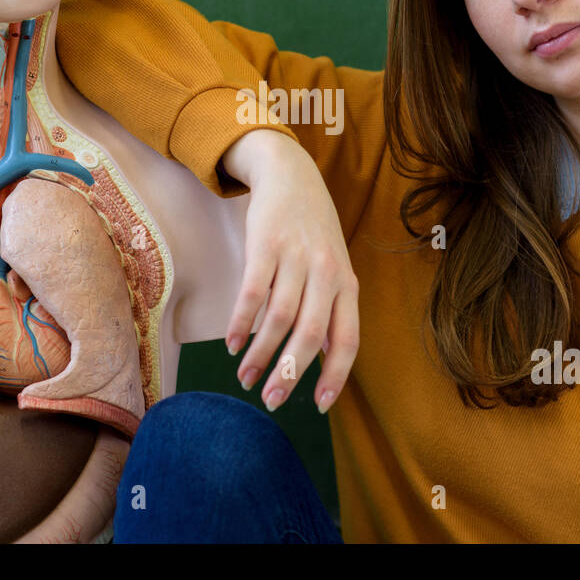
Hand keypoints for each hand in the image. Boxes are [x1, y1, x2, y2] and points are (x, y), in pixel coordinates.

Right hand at [221, 129, 358, 412]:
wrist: (291, 174)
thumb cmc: (313, 229)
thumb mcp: (334, 267)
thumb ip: (332, 309)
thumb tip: (325, 359)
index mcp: (347, 284)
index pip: (347, 339)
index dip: (335, 375)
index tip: (318, 405)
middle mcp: (326, 273)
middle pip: (310, 334)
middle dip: (290, 373)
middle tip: (271, 401)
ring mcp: (296, 258)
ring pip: (279, 318)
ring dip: (260, 354)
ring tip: (246, 378)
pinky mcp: (266, 245)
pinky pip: (252, 293)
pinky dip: (241, 324)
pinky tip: (232, 344)